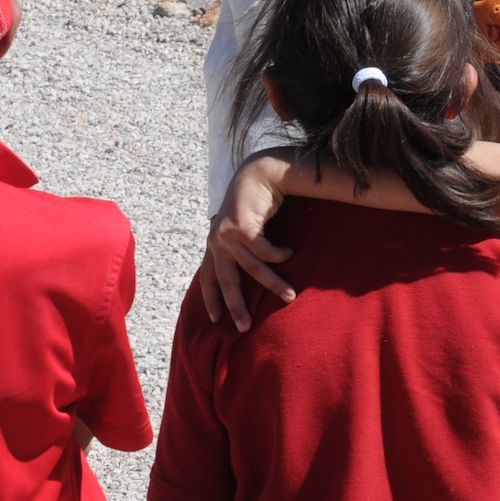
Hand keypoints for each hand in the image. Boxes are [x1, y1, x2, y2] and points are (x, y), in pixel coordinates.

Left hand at [197, 152, 299, 329]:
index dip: (212, 298)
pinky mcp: (241, 227)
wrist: (258, 173)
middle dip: (236, 306)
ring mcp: (227, 234)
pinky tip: (291, 253)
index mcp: (215, 244)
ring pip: (252, 269)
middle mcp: (216, 241)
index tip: (216, 319)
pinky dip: (279, 255)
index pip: (208, 277)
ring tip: (290, 295)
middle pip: (226, 281)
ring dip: (273, 283)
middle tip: (245, 327)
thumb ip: (241, 247)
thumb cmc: (254, 202)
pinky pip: (264, 251)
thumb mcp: (243, 227)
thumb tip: (250, 269)